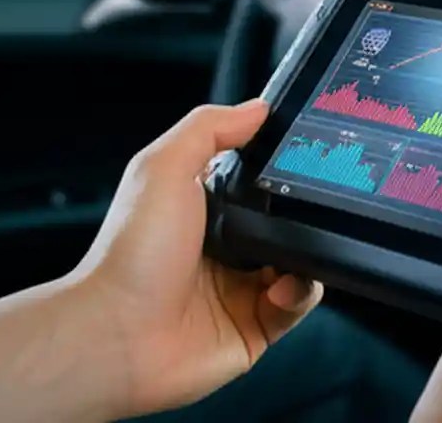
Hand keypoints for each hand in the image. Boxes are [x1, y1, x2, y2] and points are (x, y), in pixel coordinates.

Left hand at [74, 100, 322, 415]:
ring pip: (304, 261)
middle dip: (309, 214)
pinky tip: (280, 286)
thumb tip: (258, 107)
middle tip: (323, 205)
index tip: (313, 156)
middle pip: (289, 221)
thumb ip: (209, 129)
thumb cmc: (130, 253)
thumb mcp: (164, 168)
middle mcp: (228, 247)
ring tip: (292, 254)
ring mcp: (244, 288)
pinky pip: (301, 302)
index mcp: (207, 208)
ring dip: (309, 255)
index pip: (261, 181)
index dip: (287, 168)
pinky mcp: (258, 326)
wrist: (118, 334)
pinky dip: (302, 291)